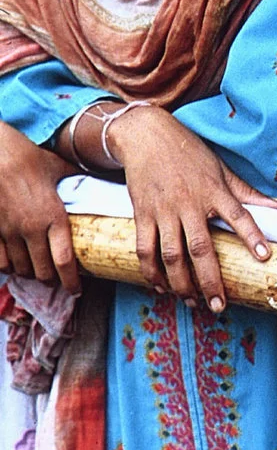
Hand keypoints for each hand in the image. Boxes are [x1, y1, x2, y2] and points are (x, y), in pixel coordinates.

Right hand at [0, 123, 77, 290]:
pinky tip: (16, 263)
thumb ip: (77, 179)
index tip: (76, 289)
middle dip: (52, 281)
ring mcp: (10, 233)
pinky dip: (10, 267)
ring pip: (22, 269)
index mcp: (54, 216)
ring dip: (32, 274)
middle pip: (43, 272)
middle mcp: (32, 230)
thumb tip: (95, 178)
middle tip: (58, 280)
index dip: (71, 281)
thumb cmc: (30, 159)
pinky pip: (2, 262)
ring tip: (39, 271)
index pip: (64, 260)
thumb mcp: (60, 167)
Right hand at [107, 107, 276, 311]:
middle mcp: (190, 202)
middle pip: (201, 248)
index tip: (265, 257)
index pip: (239, 214)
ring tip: (192, 302)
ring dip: (181, 284)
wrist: (147, 135)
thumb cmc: (189, 152)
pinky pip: (145, 249)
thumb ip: (248, 193)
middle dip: (210, 281)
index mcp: (214, 190)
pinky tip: (161, 287)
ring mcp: (164, 210)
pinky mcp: (142, 213)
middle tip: (219, 306)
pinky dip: (151, 272)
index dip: (252, 236)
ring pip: (172, 255)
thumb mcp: (221, 168)